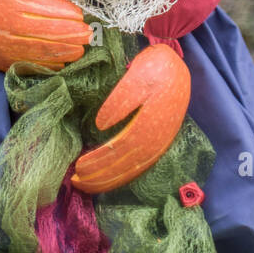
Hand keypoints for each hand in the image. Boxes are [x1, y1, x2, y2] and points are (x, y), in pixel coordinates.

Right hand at [0, 0, 91, 71]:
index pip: (51, 9)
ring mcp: (8, 45)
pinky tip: (63, 62)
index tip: (80, 14)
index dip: (69, 13)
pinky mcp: (2, 59)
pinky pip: (31, 64)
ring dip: (67, 51)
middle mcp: (14, 24)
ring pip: (45, 51)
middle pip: (53, 32)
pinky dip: (50, 65)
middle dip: (74, 34)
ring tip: (81, 49)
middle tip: (88, 34)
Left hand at [71, 42, 190, 193]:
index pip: (119, 150)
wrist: (178, 67)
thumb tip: (101, 126)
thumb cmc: (154, 69)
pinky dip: (123, 175)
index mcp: (149, 123)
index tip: (78, 167)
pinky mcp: (158, 143)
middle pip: (124, 165)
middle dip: (100, 176)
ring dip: (109, 180)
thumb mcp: (137, 77)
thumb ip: (121, 101)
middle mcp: (155, 140)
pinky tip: (109, 179)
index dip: (99, 161)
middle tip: (75, 181)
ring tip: (86, 184)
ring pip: (132, 169)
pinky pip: (140, 166)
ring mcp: (159, 144)